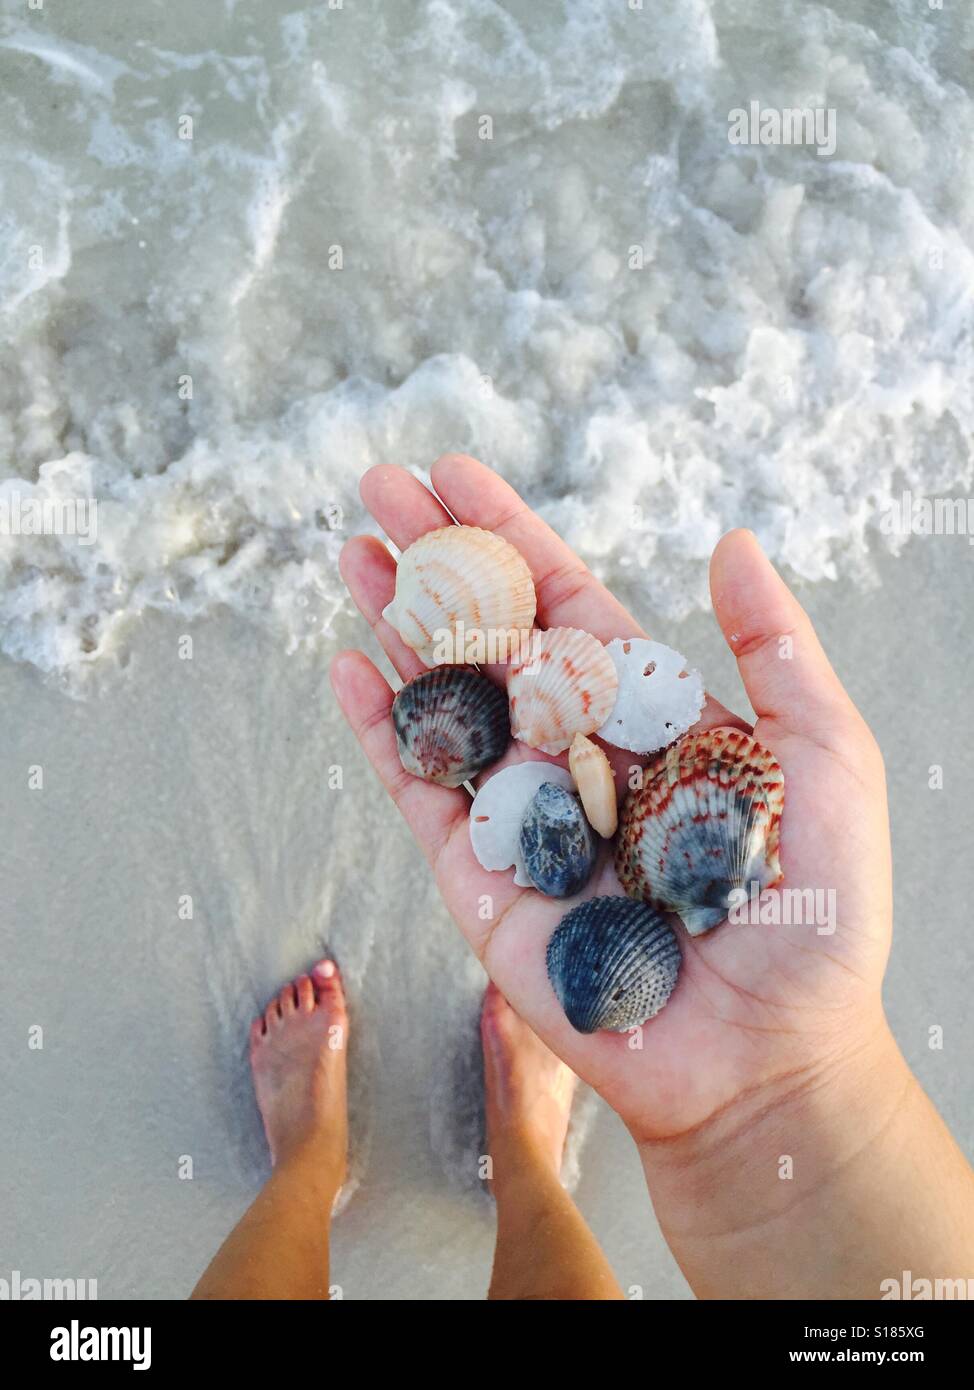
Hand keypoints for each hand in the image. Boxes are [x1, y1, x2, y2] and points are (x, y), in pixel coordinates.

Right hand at [332, 454, 891, 1142]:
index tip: (456, 473)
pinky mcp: (483, 881)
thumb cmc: (815, 913)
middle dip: (436, 563)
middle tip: (378, 488)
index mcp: (651, 714)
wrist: (768, 1054)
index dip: (510, 536)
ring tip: (352, 556)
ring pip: (447, 703)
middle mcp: (578, 752)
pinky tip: (351, 669)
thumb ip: (777, 652)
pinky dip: (385, 733)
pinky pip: (423, 794)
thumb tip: (732, 540)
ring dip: (398, 629)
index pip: (566, 603)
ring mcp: (524, 814)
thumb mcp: (825, 760)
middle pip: (491, 638)